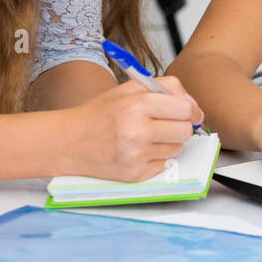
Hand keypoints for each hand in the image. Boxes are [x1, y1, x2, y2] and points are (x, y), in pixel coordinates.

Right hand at [66, 77, 204, 181]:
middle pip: (185, 131)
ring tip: (148, 136)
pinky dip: (157, 157)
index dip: (192, 110)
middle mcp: (136, 131)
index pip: (184, 108)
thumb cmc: (99, 114)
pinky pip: (164, 164)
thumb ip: (165, 88)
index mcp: (136, 105)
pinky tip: (139, 150)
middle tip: (169, 124)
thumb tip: (193, 105)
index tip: (191, 113)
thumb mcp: (129, 89)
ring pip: (177, 148)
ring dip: (169, 142)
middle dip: (182, 126)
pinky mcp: (134, 174)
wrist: (69, 142)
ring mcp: (135, 155)